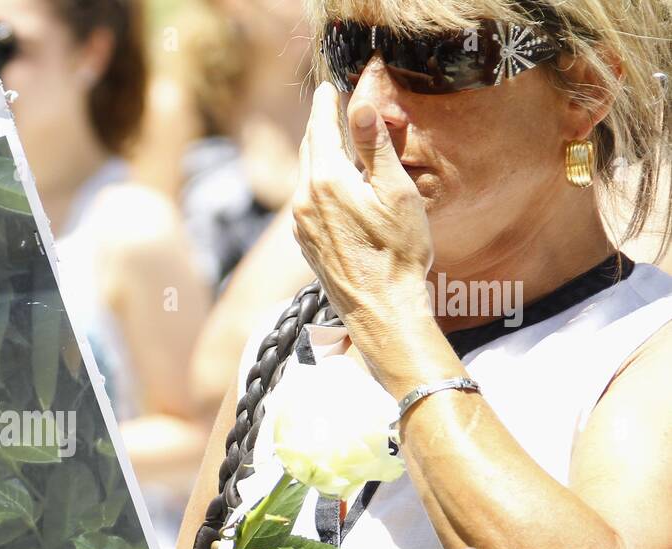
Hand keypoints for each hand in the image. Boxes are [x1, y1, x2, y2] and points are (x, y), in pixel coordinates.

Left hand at [291, 83, 433, 346]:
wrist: (380, 308)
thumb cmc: (397, 251)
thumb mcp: (395, 192)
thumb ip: (375, 147)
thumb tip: (361, 106)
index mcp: (327, 181)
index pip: (321, 129)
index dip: (326, 105)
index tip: (328, 88)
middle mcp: (304, 200)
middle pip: (309, 151)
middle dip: (319, 127)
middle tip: (328, 108)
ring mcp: (301, 225)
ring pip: (306, 177)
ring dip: (318, 156)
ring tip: (331, 140)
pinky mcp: (306, 243)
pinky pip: (307, 201)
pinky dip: (317, 183)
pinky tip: (331, 185)